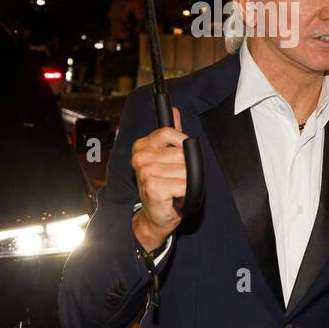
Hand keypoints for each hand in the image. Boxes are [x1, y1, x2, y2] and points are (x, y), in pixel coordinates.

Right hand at [130, 106, 186, 250]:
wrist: (154, 216)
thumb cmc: (161, 187)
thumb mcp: (166, 157)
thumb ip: (171, 134)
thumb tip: (174, 111)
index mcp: (141, 147)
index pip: (169, 132)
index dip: (183, 143)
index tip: (183, 155)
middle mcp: (141, 158)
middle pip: (182, 153)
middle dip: (187, 168)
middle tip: (177, 179)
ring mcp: (146, 173)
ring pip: (186, 169)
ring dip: (187, 182)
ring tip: (176, 188)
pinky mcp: (155, 187)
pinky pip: (186, 184)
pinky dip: (187, 192)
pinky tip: (176, 196)